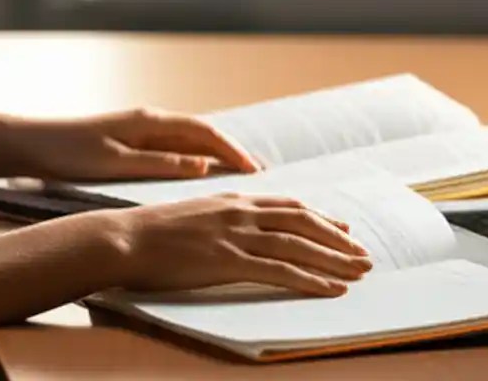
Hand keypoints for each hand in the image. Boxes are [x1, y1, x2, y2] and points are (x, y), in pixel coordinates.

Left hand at [30, 108, 260, 180]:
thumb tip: (203, 165)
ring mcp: (141, 128)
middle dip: (232, 151)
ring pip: (190, 139)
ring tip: (239, 173)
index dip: (232, 151)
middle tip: (259, 173)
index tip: (254, 170)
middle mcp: (150, 120)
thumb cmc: (69, 154)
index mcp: (150, 122)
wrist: (31, 143)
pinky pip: (175, 145)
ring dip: (216, 154)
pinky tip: (202, 170)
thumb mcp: (117, 163)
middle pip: (203, 133)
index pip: (204, 133)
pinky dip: (196, 156)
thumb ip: (161, 163)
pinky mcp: (132, 139)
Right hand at [110, 194, 372, 296]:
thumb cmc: (151, 232)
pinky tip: (331, 289)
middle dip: (338, 240)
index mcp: (234, 199)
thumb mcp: (194, 214)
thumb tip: (237, 229)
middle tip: (363, 255)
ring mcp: (236, 235)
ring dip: (334, 260)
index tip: (344, 229)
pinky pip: (281, 271)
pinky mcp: (229, 260)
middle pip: (304, 223)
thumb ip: (222, 217)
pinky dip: (311, 280)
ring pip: (299, 246)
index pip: (289, 206)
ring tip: (359, 273)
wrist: (124, 238)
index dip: (321, 218)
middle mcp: (242, 212)